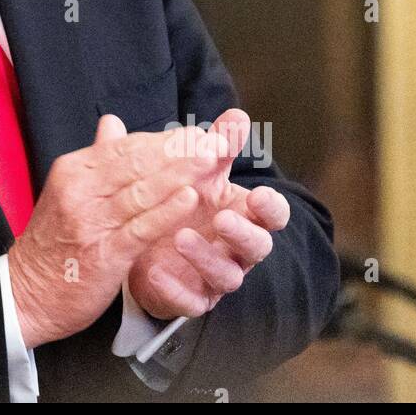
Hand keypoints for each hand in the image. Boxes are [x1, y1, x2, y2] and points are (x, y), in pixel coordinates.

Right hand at [7, 112, 229, 348]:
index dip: (163, 139)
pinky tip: (189, 198)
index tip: (193, 134)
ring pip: (141, 190)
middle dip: (178, 150)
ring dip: (179, 173)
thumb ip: (96, 157)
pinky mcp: (104, 254)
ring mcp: (91, 222)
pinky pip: (140, 228)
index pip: (125, 146)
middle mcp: (80, 190)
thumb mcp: (66, 190)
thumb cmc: (53, 242)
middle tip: (212, 140)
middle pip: (136, 162)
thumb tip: (112, 123)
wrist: (27, 292)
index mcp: (73, 170)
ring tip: (209, 160)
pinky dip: (166, 212)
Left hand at [128, 108, 290, 318]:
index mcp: (242, 212)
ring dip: (206, 257)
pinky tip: (154, 272)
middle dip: (244, 233)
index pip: (272, 213)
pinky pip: (189, 301)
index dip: (271, 207)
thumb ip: (215, 144)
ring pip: (227, 276)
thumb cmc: (180, 200)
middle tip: (223, 217)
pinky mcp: (191, 298)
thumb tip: (237, 113)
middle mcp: (237, 248)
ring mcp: (216, 277)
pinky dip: (174, 288)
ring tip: (180, 237)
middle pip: (258, 247)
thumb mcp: (194, 168)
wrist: (144, 242)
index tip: (258, 195)